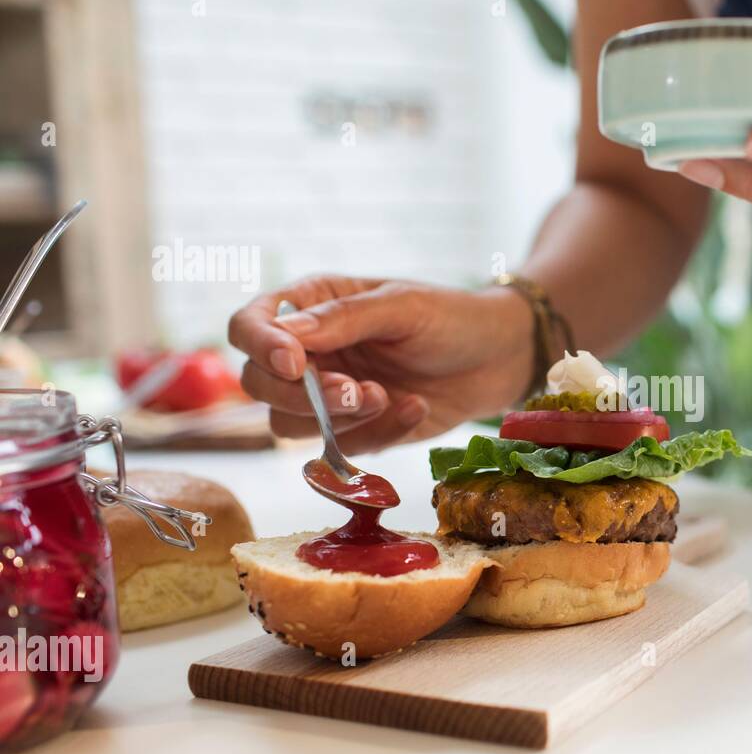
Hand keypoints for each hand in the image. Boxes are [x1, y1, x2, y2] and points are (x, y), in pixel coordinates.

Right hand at [228, 276, 533, 452]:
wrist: (498, 358)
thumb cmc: (450, 317)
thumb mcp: (402, 307)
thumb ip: (343, 319)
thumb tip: (285, 335)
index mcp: (310, 305)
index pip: (249, 326)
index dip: (261, 347)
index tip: (296, 364)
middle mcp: (308, 351)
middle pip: (257, 383)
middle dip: (302, 395)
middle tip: (358, 392)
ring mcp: (327, 394)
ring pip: (288, 424)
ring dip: (336, 420)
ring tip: (388, 396)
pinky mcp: (354, 431)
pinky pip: (339, 448)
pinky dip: (378, 433)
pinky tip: (415, 406)